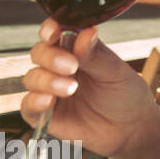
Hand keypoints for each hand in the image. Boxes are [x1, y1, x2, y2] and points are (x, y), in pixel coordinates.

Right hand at [20, 18, 159, 158]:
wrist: (132, 129)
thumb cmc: (126, 95)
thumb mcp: (116, 72)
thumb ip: (97, 55)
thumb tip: (86, 31)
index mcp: (77, 51)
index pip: (57, 34)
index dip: (51, 29)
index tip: (53, 31)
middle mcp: (59, 68)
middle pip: (40, 53)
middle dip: (51, 57)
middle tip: (70, 66)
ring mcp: (50, 90)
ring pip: (32, 78)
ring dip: (47, 80)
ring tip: (70, 88)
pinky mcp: (44, 115)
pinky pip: (27, 106)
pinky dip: (34, 101)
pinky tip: (47, 101)